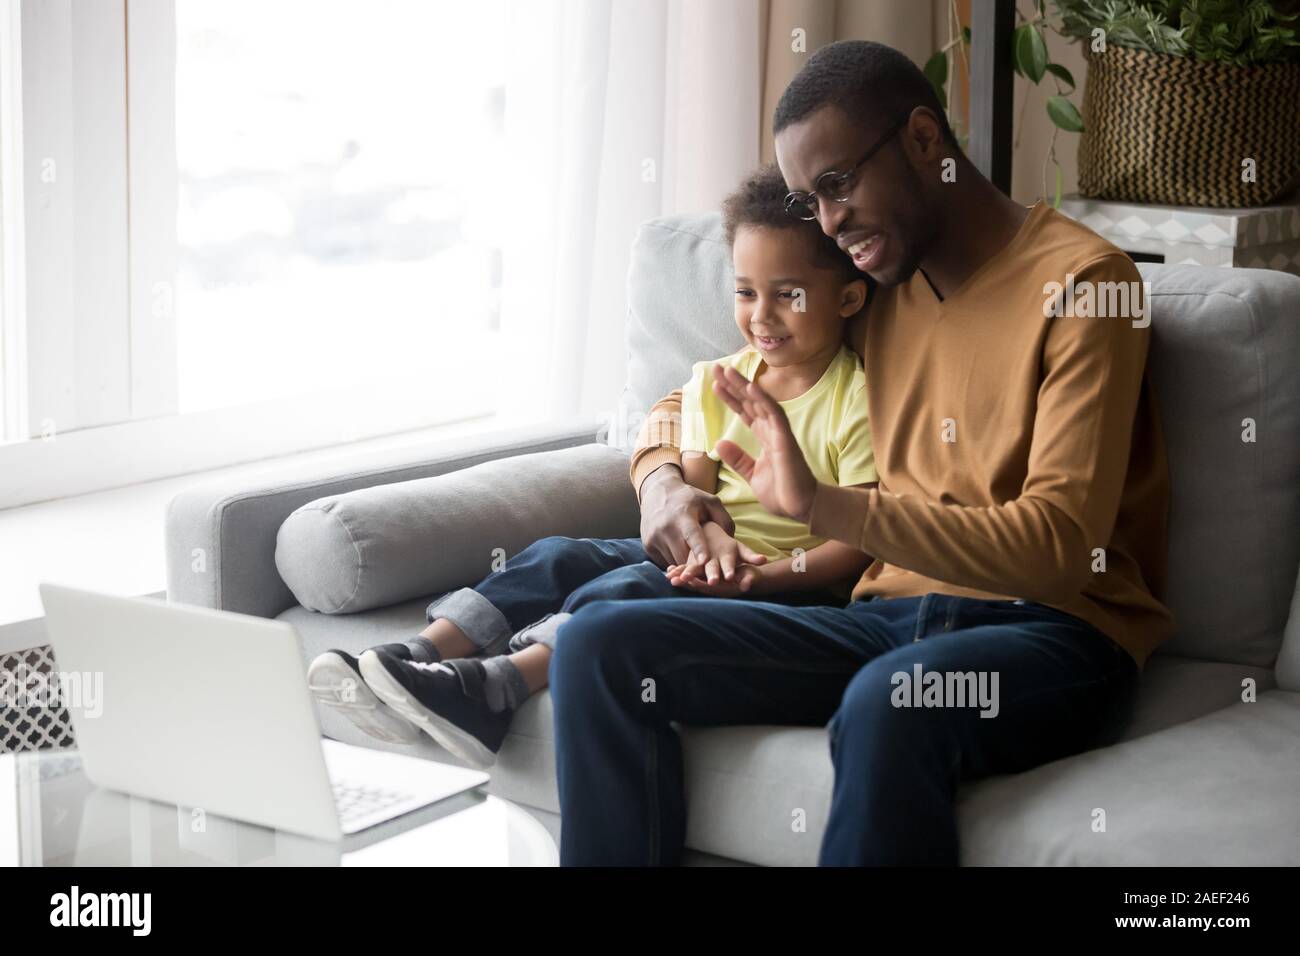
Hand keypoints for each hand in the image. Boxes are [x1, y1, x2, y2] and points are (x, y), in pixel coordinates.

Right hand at [639, 465, 770, 575]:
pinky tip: (683, 556)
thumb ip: (724, 520)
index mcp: (683, 515)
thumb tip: (730, 543)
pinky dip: (677, 562)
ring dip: (687, 566)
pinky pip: (666, 561)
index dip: (698, 548)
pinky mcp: (648, 547)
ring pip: (675, 562)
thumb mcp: (710, 502)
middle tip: (713, 573)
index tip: (705, 561)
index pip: (691, 534)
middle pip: (683, 554)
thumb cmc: (690, 499)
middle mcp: (665, 527)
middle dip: (698, 565)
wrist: (657, 493)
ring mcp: (654, 538)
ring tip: (698, 563)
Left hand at [666, 560, 762, 597]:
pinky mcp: (704, 578)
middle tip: (674, 581)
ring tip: (668, 576)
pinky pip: (691, 577)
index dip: (699, 584)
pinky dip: (680, 573)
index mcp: (723, 589)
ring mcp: (708, 584)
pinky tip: (669, 570)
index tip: (690, 581)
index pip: (709, 587)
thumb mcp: (750, 576)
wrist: (747, 579)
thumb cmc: (750, 576)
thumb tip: (747, 585)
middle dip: (687, 583)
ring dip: (681, 578)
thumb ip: (748, 580)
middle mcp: (714, 588)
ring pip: (693, 582)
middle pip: (698, 585)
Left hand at [710, 364, 818, 522]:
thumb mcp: (752, 474)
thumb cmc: (782, 492)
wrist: (800, 507)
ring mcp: (780, 433)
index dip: (731, 397)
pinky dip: (763, 399)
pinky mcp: (786, 440)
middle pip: (750, 401)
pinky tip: (751, 386)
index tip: (715, 384)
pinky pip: (775, 414)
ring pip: (761, 402)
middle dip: (733, 385)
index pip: (745, 411)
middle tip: (717, 368)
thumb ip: (737, 458)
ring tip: (728, 371)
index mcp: (765, 437)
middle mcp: (772, 430)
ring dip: (745, 385)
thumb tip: (719, 443)